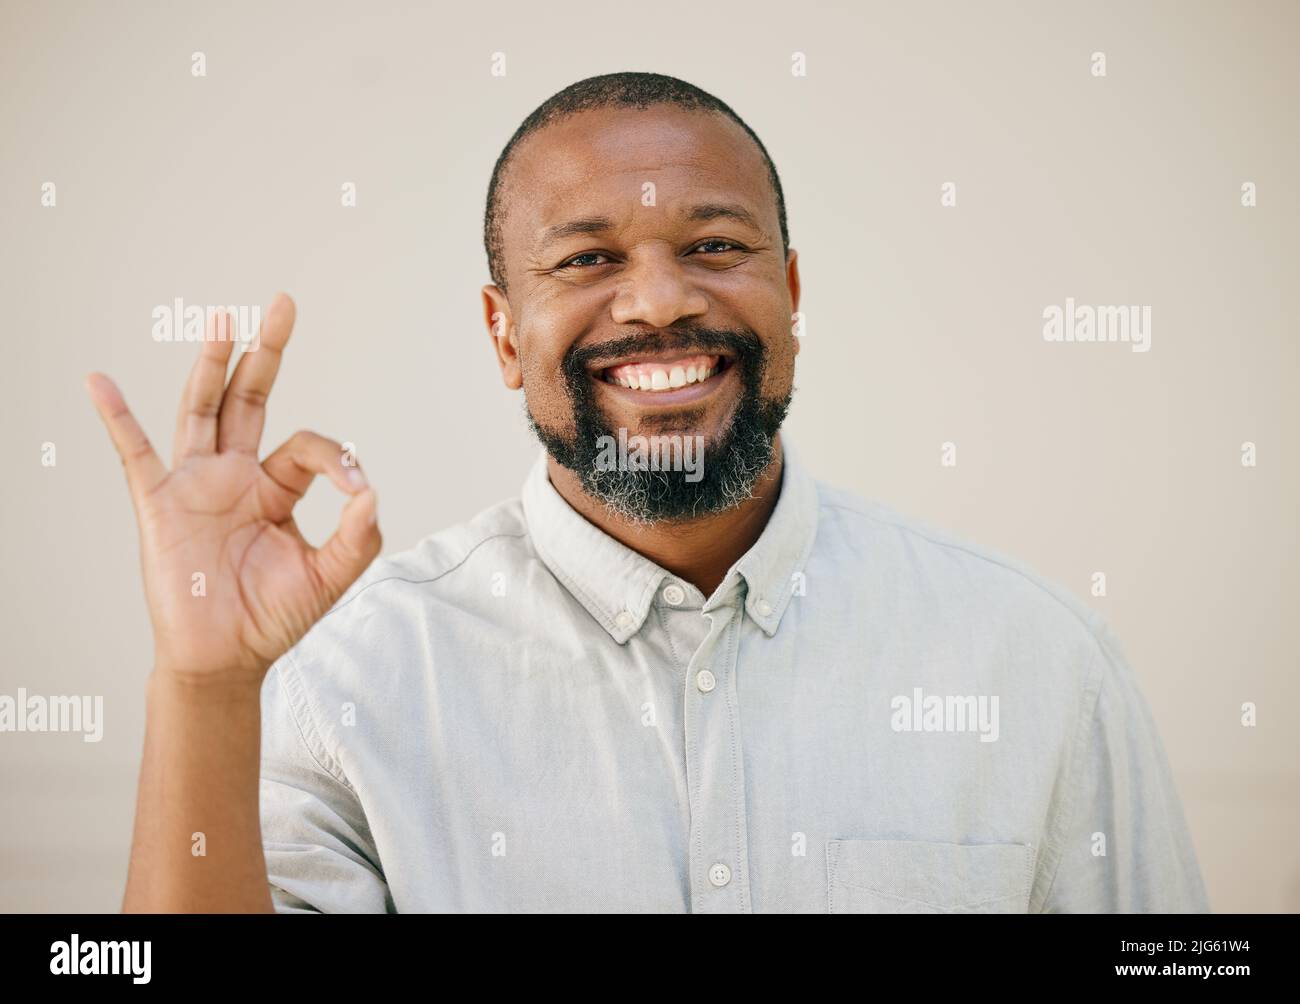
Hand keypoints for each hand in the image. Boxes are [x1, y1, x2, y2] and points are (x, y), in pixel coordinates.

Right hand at [87, 293, 380, 684]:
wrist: (225, 658)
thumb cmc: (273, 616)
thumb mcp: (330, 577)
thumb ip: (358, 536)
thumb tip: (371, 491)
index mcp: (276, 489)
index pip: (307, 447)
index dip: (338, 460)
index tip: (357, 490)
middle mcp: (235, 476)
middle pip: (250, 400)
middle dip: (266, 353)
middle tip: (283, 305)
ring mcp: (195, 485)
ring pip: (202, 411)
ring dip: (210, 366)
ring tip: (220, 321)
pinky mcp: (159, 504)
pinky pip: (134, 454)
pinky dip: (116, 418)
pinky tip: (99, 382)